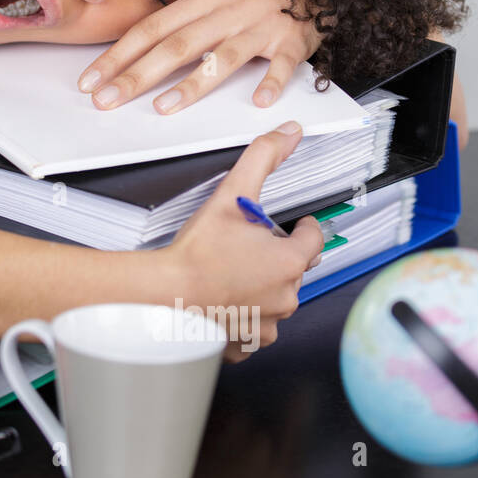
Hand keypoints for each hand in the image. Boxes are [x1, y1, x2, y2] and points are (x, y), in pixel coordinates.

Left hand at [77, 0, 321, 113]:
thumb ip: (189, 15)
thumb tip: (145, 43)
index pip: (150, 29)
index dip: (117, 55)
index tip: (89, 80)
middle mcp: (227, 10)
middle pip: (175, 45)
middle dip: (136, 75)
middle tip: (105, 100)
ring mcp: (261, 24)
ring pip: (222, 55)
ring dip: (192, 84)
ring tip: (163, 108)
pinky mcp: (296, 37)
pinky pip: (284, 61)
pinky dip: (273, 80)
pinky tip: (259, 101)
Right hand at [160, 121, 323, 362]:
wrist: (164, 296)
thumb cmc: (197, 253)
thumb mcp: (231, 196)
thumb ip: (262, 159)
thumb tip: (289, 132)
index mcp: (289, 262)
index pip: (313, 240)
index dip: (301, 228)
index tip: (292, 225)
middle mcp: (286, 297)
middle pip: (292, 270)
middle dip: (275, 257)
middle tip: (244, 247)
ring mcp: (267, 324)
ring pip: (274, 300)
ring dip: (260, 288)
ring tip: (230, 274)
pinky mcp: (246, 344)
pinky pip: (254, 329)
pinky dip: (243, 318)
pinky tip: (222, 302)